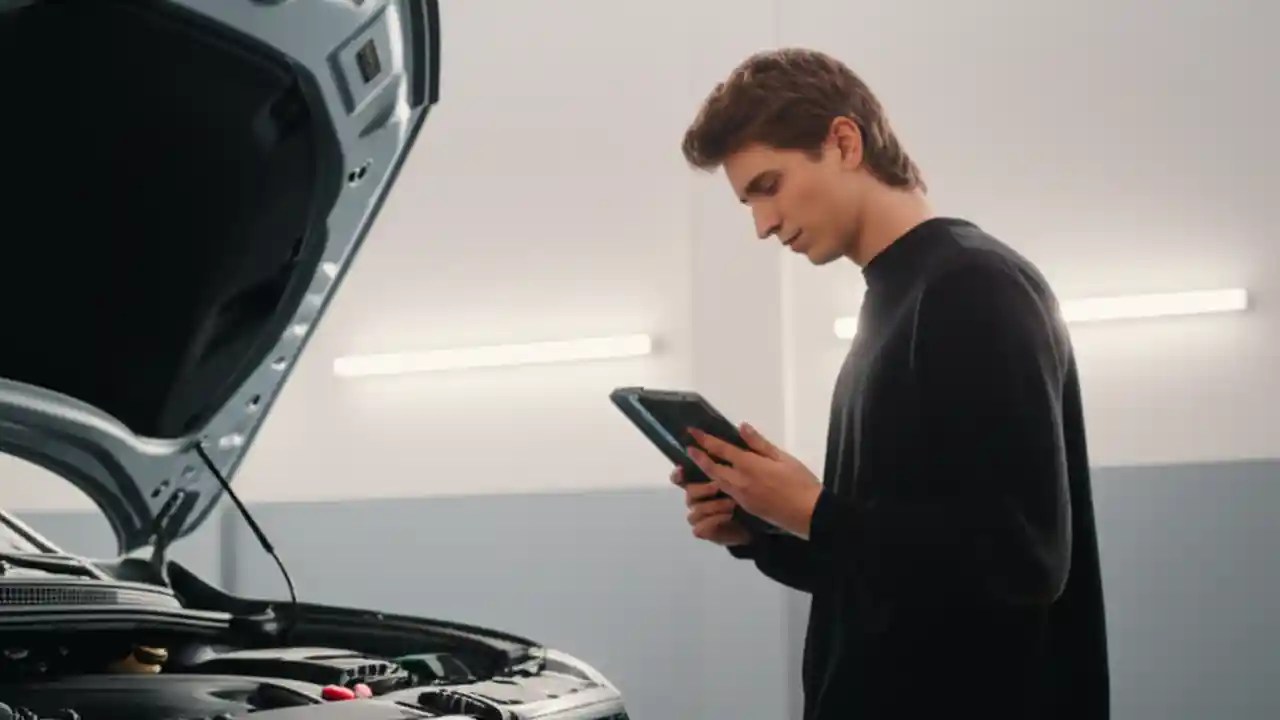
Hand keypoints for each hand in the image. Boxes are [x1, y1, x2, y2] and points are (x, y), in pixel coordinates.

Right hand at [670, 466, 750, 546]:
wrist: (750, 525)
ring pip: (696, 509)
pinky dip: (714, 520)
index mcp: (698, 484)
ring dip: (714, 506)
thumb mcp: (736, 482)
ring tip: (732, 504)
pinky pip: (699, 527)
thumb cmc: (742, 501)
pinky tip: (728, 516)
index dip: (678, 474)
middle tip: (719, 487)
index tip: (682, 470)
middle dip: (704, 489)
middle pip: (689, 492)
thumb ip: (725, 470)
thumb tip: (722, 452)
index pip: (680, 478)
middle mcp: (694, 499)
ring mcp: (696, 516)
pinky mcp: (702, 530)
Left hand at [686, 423, 823, 538]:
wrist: (808, 513)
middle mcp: (740, 481)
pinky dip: (718, 482)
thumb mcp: (783, 458)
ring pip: (717, 481)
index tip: (692, 432)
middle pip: (712, 468)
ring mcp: (740, 496)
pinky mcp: (745, 506)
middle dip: (699, 457)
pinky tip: (719, 477)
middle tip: (689, 447)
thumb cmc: (800, 482)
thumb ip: (759, 443)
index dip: (705, 440)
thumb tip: (742, 427)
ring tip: (700, 461)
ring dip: (707, 471)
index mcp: (750, 465)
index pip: (721, 450)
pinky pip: (726, 491)